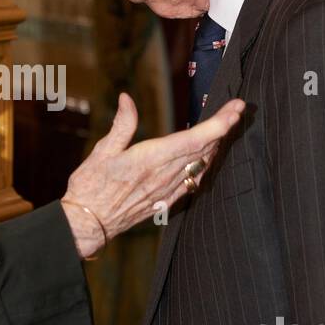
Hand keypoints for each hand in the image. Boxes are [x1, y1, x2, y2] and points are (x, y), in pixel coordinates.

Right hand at [60, 92, 244, 257]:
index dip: (220, 123)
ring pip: (202, 165)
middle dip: (224, 127)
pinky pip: (193, 182)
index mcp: (151, 159)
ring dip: (216, 145)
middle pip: (205, 149)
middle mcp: (165, 175)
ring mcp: (167, 190)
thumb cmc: (90, 187)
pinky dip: (205, 165)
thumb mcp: (103, 151)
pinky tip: (207, 158)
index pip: (196, 139)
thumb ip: (122, 124)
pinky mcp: (165, 201)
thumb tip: (128, 99)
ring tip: (225, 127)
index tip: (235, 108)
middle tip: (237, 110)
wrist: (88, 224)